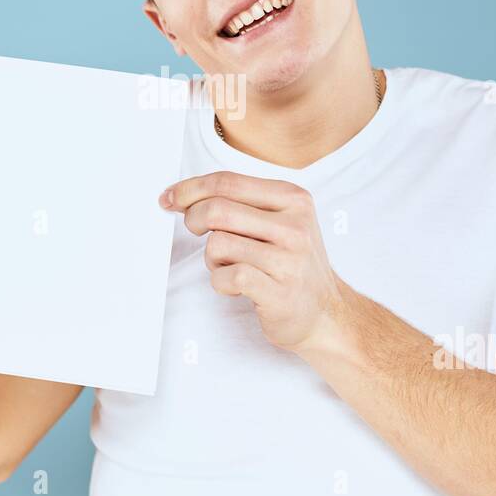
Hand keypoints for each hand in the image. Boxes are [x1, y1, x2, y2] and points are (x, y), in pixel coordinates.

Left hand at [160, 171, 344, 351]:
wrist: (326, 314)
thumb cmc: (292, 265)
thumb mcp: (279, 221)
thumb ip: (239, 203)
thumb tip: (183, 195)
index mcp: (293, 198)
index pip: (228, 181)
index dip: (190, 189)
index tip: (170, 198)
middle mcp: (295, 225)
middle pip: (218, 208)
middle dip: (193, 219)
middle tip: (194, 231)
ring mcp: (289, 259)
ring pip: (218, 244)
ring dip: (212, 259)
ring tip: (229, 266)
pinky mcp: (279, 291)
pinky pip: (227, 276)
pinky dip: (221, 283)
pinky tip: (236, 286)